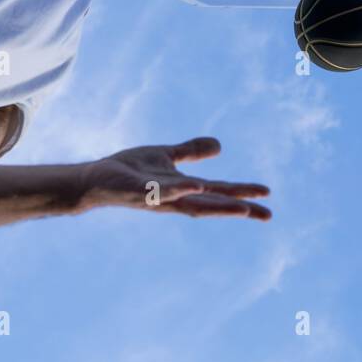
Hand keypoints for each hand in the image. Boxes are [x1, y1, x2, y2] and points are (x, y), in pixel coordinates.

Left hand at [79, 138, 270, 218]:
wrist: (94, 180)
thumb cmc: (128, 171)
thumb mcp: (166, 156)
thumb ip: (191, 151)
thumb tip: (220, 147)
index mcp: (182, 190)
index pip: (218, 193)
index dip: (242, 195)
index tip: (267, 196)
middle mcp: (174, 199)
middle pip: (212, 205)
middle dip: (239, 209)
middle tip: (268, 215)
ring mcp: (156, 197)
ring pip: (190, 203)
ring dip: (216, 206)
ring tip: (242, 209)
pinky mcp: (136, 190)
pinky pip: (159, 192)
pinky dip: (177, 191)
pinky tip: (194, 186)